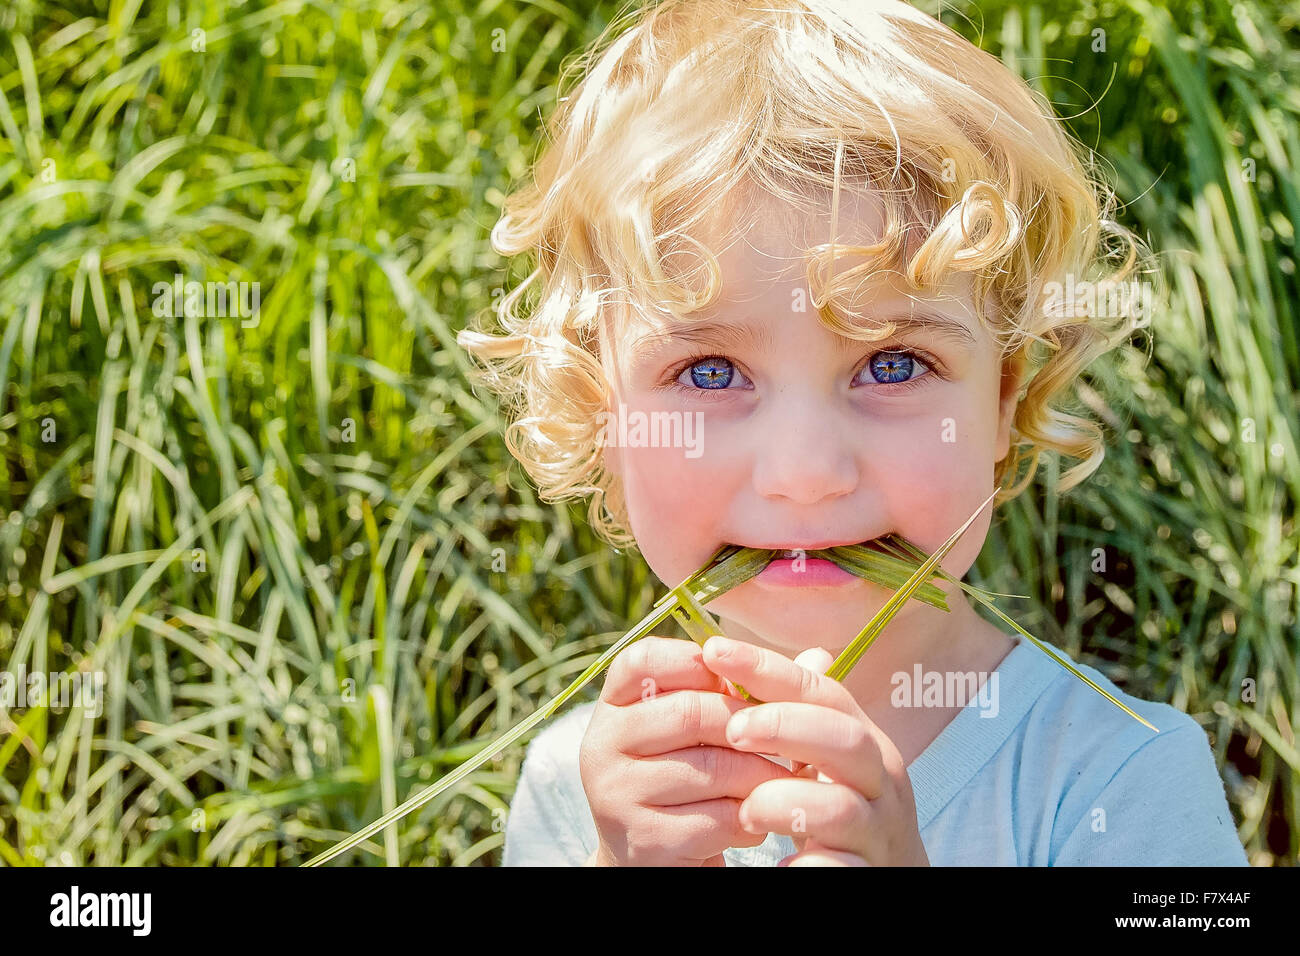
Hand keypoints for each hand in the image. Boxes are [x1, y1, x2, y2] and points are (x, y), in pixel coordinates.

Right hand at [579, 636, 794, 865]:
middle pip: (689, 712)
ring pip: (712, 767)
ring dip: (760, 774)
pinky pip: (717, 818)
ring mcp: (617, 793)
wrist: (651, 858)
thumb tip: (820, 657)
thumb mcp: (702, 729)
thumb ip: (746, 689)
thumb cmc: (685, 778)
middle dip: (749, 725)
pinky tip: (756, 818)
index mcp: (612, 705)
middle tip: (783, 740)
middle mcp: (603, 744)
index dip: (698, 663)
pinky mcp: (643, 839)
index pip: (645, 660)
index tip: (736, 683)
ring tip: (779, 780)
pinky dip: (750, 818)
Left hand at [700, 635, 929, 866]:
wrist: (888, 876)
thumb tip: (738, 653)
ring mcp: (877, 831)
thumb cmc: (840, 806)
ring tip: (746, 810)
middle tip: (732, 731)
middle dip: (785, 727)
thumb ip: (790, 712)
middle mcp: (880, 781)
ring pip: (841, 807)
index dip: (769, 669)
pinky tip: (778, 861)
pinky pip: (840, 868)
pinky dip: (807, 863)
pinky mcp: (867, 874)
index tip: (715, 650)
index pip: (823, 693)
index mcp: (864, 741)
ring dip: (785, 801)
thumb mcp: (822, 757)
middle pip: (846, 740)